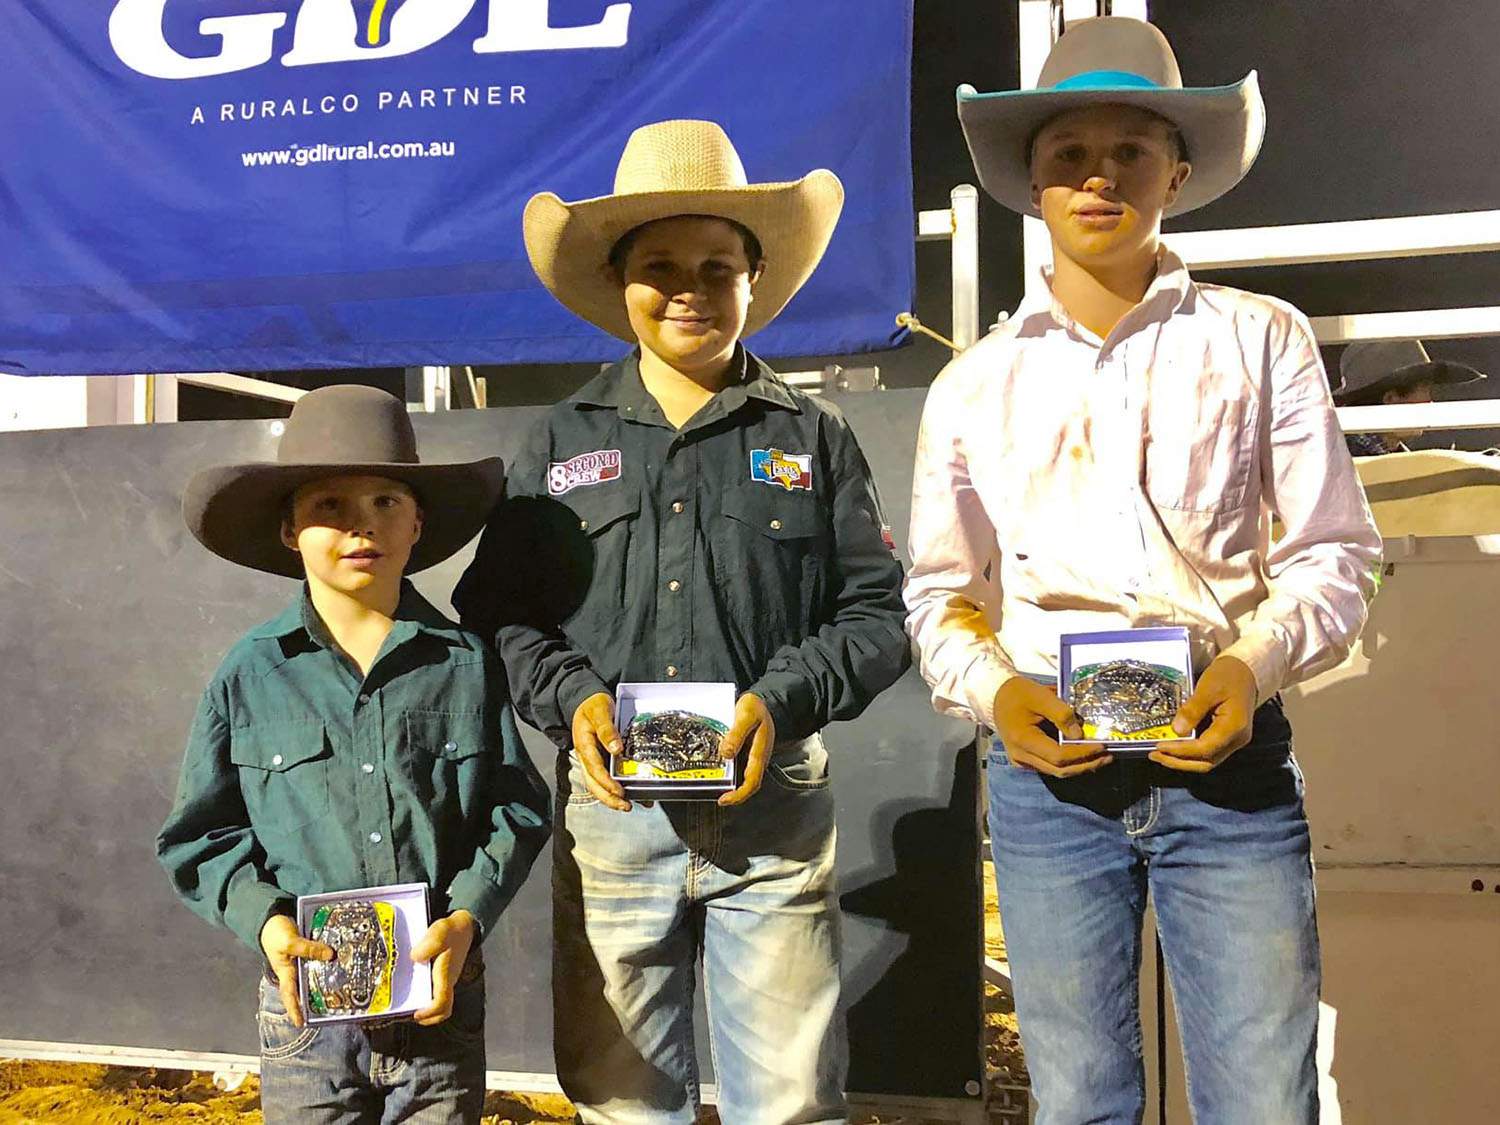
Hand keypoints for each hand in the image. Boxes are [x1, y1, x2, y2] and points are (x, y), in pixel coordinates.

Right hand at [259, 913, 332, 1027]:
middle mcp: (294, 971)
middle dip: (314, 1000)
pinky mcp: (308, 953)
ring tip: (341, 991)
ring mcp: (302, 962)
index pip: (289, 995)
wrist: (272, 919)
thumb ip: (308, 949)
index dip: (294, 1009)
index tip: (300, 1023)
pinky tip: (340, 964)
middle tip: (327, 1011)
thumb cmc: (275, 934)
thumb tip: (330, 955)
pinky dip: (327, 963)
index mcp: (285, 973)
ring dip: (325, 981)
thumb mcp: (289, 942)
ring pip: (314, 975)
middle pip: (305, 989)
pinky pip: (319, 961)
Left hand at [411, 910, 476, 1025]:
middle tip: (410, 1013)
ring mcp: (446, 980)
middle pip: (442, 1010)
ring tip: (407, 1002)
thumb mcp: (439, 932)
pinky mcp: (443, 976)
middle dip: (427, 1017)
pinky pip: (435, 993)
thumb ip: (429, 944)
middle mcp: (447, 982)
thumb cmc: (451, 931)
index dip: (429, 1013)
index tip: (416, 1014)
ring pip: (439, 1002)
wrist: (464, 926)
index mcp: (446, 975)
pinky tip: (411, 986)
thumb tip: (415, 957)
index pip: (442, 1003)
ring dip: (425, 1007)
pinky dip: (424, 996)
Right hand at [571, 692, 629, 810]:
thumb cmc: (593, 706)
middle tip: (626, 806)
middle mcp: (587, 757)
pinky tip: (632, 794)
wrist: (587, 702)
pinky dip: (617, 788)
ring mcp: (593, 760)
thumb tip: (617, 749)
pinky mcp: (601, 761)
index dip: (606, 782)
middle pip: (594, 784)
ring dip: (612, 798)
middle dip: (609, 798)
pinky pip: (607, 778)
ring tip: (629, 806)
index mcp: (584, 745)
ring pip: (599, 785)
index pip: (594, 768)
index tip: (619, 791)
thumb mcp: (600, 711)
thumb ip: (607, 730)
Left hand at [717, 692, 775, 805]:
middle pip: (748, 785)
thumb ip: (736, 734)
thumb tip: (725, 753)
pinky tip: (717, 771)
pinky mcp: (746, 754)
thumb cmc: (756, 708)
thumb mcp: (746, 715)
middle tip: (718, 798)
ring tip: (714, 787)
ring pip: (742, 778)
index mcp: (759, 753)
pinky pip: (738, 768)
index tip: (725, 800)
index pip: (752, 781)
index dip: (739, 795)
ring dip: (730, 786)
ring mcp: (752, 758)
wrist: (763, 702)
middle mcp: (756, 759)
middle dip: (734, 795)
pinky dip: (728, 773)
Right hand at [992, 677, 1110, 777]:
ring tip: (1101, 757)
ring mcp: (1022, 761)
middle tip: (1108, 756)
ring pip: (1056, 772)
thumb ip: (1061, 713)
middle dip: (1086, 764)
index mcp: (1022, 740)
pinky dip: (1069, 763)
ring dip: (1080, 766)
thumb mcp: (1041, 695)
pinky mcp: (1025, 760)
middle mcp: (1021, 756)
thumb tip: (1080, 734)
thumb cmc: (1018, 693)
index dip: (1083, 753)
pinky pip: (1050, 767)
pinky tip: (1083, 755)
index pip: (1058, 755)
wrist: (996, 697)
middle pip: (1060, 770)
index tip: (1102, 745)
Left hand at [1152, 655, 1257, 772]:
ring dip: (1182, 760)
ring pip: (1206, 761)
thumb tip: (1177, 730)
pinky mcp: (1226, 738)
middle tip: (1155, 755)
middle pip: (1206, 762)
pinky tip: (1174, 748)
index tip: (1159, 746)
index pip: (1205, 749)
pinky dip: (1189, 753)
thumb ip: (1192, 710)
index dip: (1180, 751)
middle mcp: (1236, 739)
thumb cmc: (1228, 676)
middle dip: (1178, 762)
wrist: (1245, 671)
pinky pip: (1207, 752)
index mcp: (1234, 727)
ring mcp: (1233, 741)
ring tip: (1160, 754)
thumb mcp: (1208, 688)